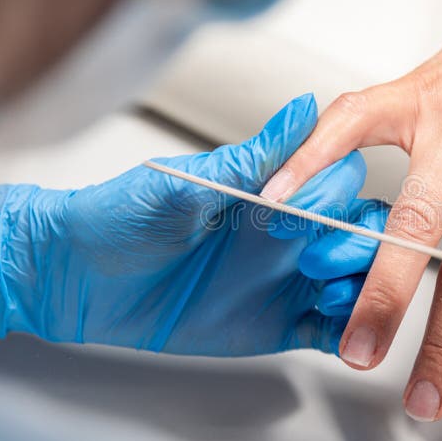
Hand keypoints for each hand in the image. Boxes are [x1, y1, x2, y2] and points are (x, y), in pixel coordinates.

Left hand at [0, 94, 387, 356]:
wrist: (78, 279)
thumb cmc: (121, 219)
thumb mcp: (188, 183)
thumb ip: (253, 156)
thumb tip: (302, 110)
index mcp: (271, 192)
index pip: (336, 181)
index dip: (330, 196)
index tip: (293, 216)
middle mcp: (287, 233)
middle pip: (359, 229)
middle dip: (357, 243)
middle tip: (314, 259)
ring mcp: (286, 278)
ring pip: (354, 279)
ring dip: (362, 287)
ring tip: (335, 296)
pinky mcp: (278, 321)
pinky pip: (328, 328)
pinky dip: (347, 331)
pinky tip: (342, 330)